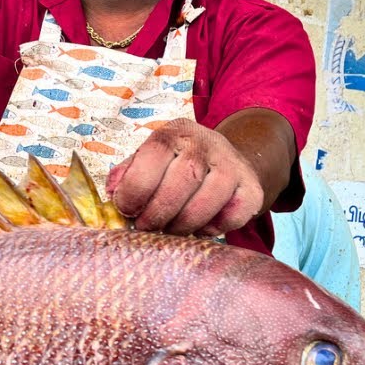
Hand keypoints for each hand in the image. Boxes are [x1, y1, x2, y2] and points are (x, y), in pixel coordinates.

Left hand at [106, 118, 264, 236]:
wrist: (225, 160)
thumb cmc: (175, 166)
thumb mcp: (147, 159)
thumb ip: (127, 174)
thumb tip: (113, 193)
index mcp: (173, 133)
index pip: (154, 153)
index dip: (137, 187)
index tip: (128, 210)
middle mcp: (205, 143)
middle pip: (184, 178)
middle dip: (159, 212)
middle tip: (147, 228)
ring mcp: (232, 164)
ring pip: (210, 199)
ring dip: (184, 224)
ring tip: (170, 230)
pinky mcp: (251, 188)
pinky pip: (233, 215)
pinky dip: (213, 228)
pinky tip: (200, 227)